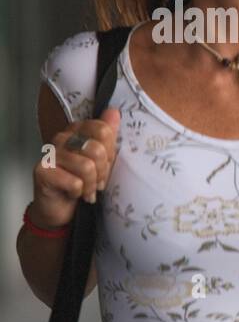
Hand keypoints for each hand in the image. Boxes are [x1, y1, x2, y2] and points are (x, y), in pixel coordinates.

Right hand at [30, 108, 121, 227]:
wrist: (61, 209)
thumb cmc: (83, 182)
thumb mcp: (102, 160)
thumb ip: (108, 136)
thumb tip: (113, 112)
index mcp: (78, 131)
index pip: (103, 130)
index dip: (110, 152)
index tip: (105, 164)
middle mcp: (62, 138)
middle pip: (96, 149)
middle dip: (102, 171)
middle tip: (96, 181)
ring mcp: (50, 154)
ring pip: (87, 166)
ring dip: (91, 184)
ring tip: (87, 189)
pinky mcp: (42, 171)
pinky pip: (74, 182)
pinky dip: (79, 192)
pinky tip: (74, 194)